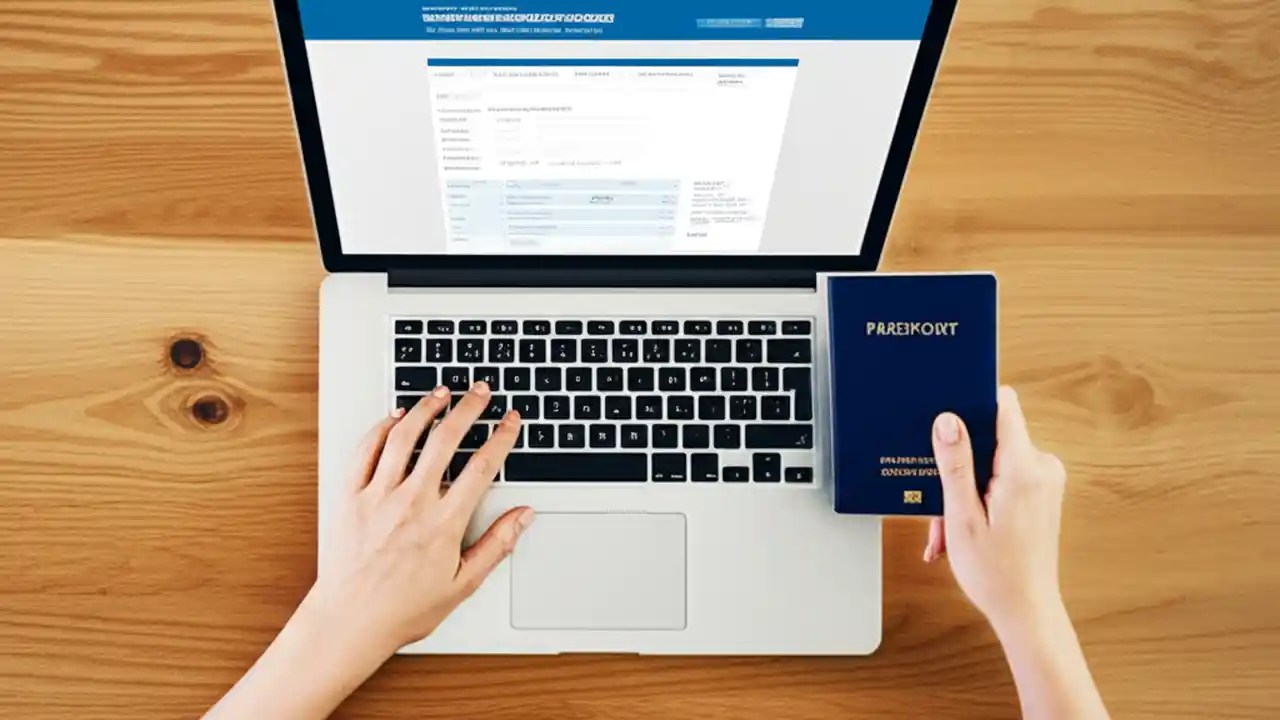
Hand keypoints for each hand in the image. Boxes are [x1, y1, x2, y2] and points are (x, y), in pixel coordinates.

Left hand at [204, 381, 531, 719]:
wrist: (349, 621)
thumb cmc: (403, 609)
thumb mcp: (462, 584)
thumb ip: (496, 545)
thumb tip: (523, 517)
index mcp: (443, 523)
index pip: (482, 466)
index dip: (502, 437)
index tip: (510, 421)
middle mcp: (411, 503)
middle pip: (446, 439)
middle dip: (469, 408)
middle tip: (480, 392)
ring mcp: (377, 496)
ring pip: (405, 436)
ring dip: (426, 408)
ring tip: (442, 393)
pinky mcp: (349, 496)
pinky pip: (366, 450)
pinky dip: (382, 428)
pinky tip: (395, 417)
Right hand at [922, 386, 1067, 630]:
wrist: (1026, 611)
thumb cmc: (996, 574)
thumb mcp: (962, 516)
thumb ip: (955, 464)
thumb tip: (948, 420)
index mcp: (1025, 470)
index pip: (1003, 406)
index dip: (972, 404)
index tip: (948, 414)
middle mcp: (1042, 469)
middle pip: (990, 439)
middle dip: (958, 467)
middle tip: (941, 504)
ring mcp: (1045, 481)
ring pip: (992, 462)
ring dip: (965, 488)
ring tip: (951, 526)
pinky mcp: (1041, 493)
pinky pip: (1003, 477)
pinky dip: (979, 497)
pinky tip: (966, 526)